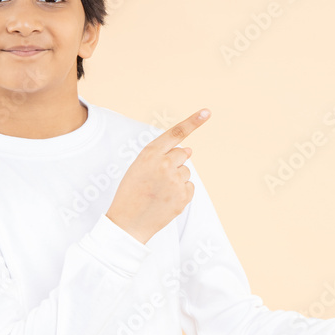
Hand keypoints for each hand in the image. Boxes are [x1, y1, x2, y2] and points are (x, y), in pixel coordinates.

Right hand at [106, 108, 210, 243]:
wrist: (128, 223)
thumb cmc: (131, 193)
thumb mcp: (138, 167)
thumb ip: (162, 155)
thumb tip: (190, 150)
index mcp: (149, 154)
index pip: (175, 134)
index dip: (193, 122)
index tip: (207, 112)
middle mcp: (164, 164)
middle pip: (183, 153)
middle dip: (176, 162)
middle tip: (159, 177)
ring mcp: (175, 181)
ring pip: (186, 171)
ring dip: (177, 178)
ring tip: (160, 191)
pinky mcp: (184, 196)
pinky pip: (189, 186)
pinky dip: (181, 192)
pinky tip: (166, 199)